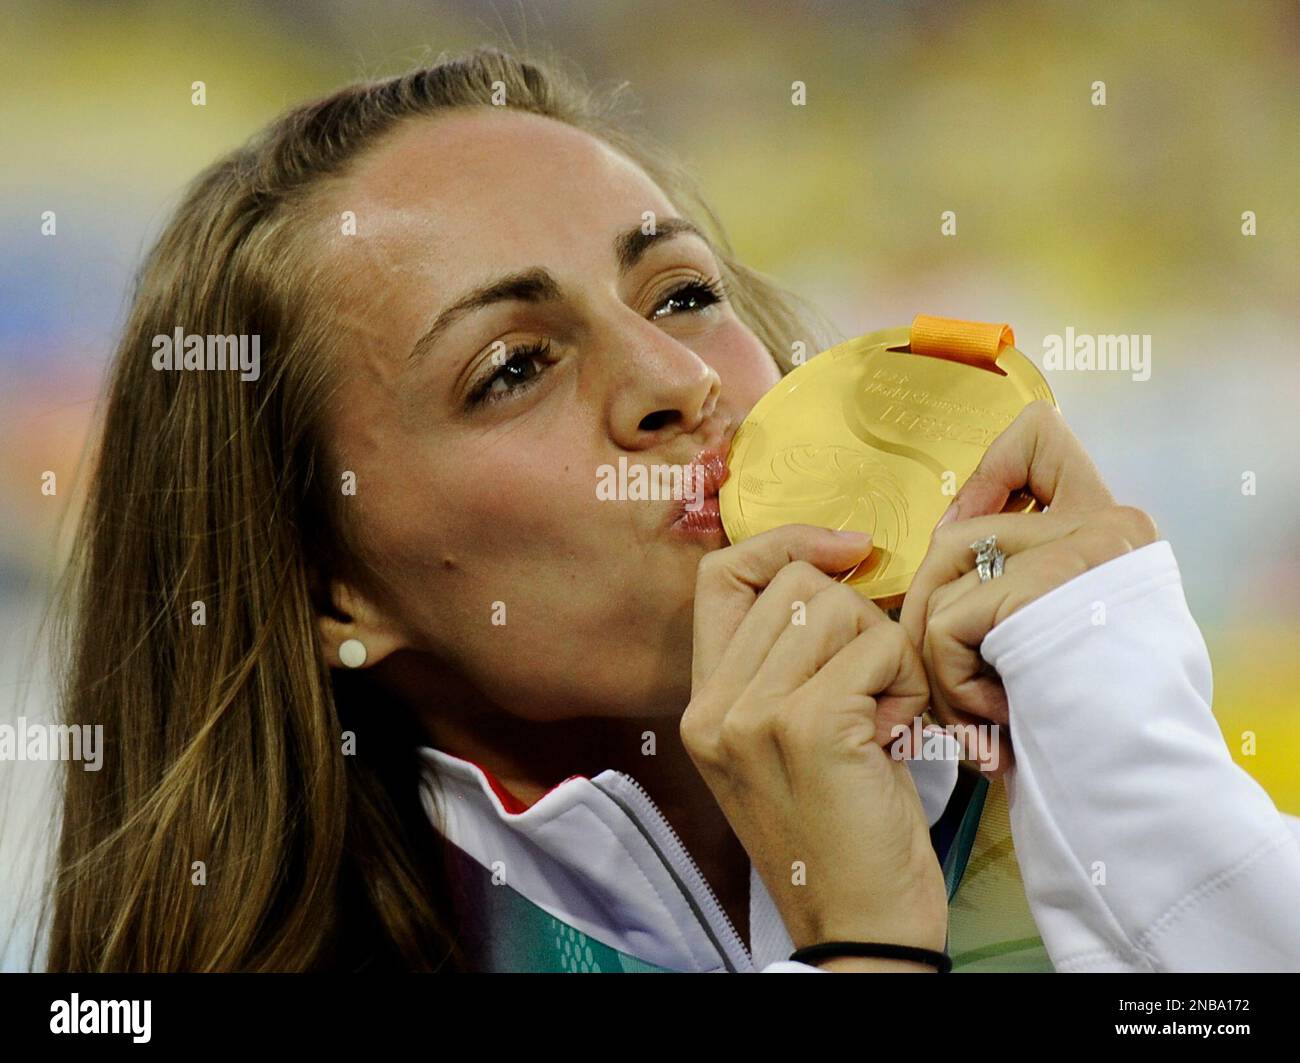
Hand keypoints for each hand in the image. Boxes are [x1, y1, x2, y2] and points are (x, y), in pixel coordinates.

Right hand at [683, 523, 947, 960]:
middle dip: (857, 622)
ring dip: (885, 654)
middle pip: (796, 582)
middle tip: (872, 692)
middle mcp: (714, 704)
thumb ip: (783, 661)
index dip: (785, 543)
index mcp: (701, 702)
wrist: (859, 928)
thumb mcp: (784, 741)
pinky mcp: (808, 725)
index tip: (846, 553)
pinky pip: (878, 647)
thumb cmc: (839, 831)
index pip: (722, 574)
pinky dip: (905, 682)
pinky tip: (898, 736)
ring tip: (884, 719)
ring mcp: (753, 714)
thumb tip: (833, 567)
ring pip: (839, 607)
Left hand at [899, 401, 1158, 777]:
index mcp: (1112, 530)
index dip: (987, 472)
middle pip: (959, 534)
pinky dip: (951, 682)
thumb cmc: (1094, 727)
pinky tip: (994, 720)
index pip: (1041, 436)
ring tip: (975, 714)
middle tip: (951, 683)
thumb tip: (944, 539)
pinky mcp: (1038, 587)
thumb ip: (1025, 581)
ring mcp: (1072, 550)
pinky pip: (944, 624)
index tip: (966, 527)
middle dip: (932, 612)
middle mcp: (1099, 525)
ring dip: (938, 659)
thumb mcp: (1067, 638)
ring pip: (942, 581)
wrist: (1138, 783)